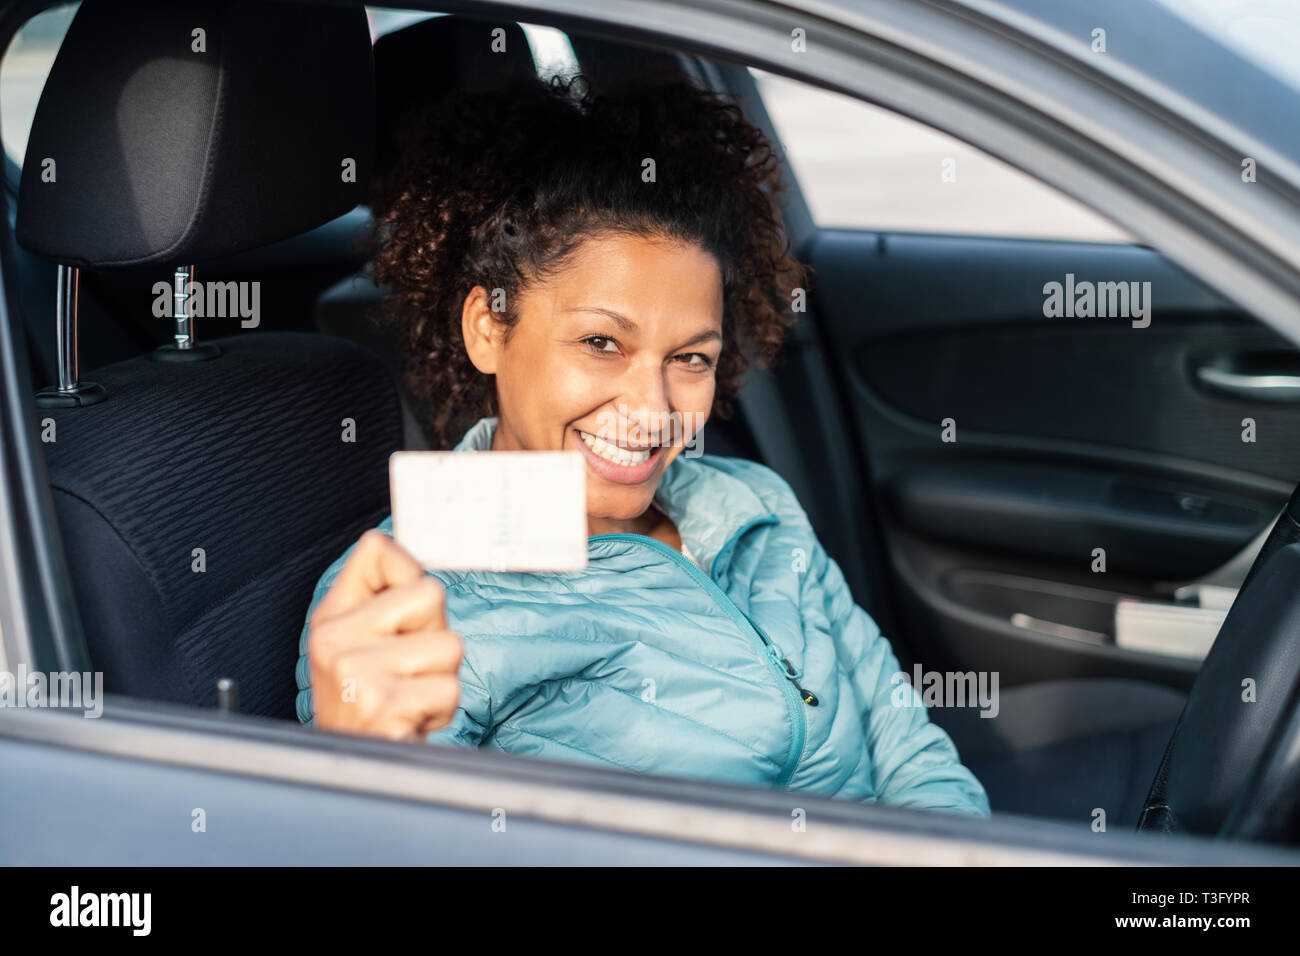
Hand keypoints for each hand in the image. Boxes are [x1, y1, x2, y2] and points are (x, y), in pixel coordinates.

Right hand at [307, 530, 462, 739]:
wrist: (355, 771)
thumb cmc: (370, 703)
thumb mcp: (359, 644)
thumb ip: (383, 597)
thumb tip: (400, 545)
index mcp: (330, 617)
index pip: (378, 550)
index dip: (410, 574)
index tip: (406, 612)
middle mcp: (333, 640)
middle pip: (430, 593)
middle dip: (436, 632)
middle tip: (410, 666)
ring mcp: (355, 672)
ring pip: (448, 644)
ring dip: (442, 676)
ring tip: (409, 694)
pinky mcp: (381, 705)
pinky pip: (448, 687)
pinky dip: (441, 708)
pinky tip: (411, 717)